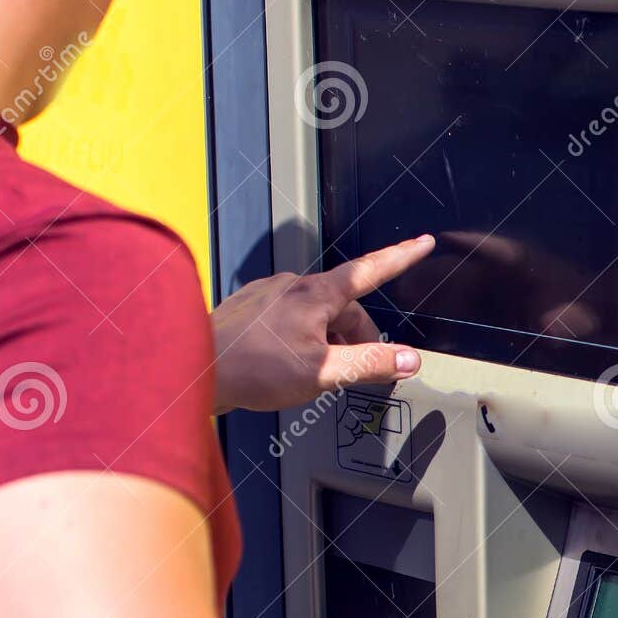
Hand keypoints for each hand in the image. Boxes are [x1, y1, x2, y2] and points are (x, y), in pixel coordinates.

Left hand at [210, 235, 434, 413]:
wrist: (194, 367)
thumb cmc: (254, 369)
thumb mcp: (322, 373)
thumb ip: (369, 365)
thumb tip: (409, 360)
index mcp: (316, 294)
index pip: (370, 270)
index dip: (401, 258)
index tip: (423, 243)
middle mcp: (292, 285)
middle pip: (343, 306)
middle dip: (355, 336)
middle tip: (351, 372)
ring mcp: (267, 294)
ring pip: (314, 314)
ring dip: (325, 340)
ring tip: (309, 374)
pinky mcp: (249, 308)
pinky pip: (287, 318)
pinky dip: (299, 339)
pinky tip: (283, 364)